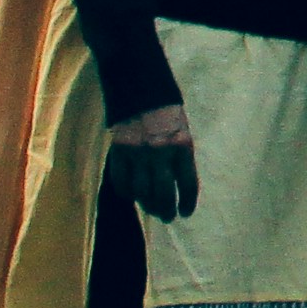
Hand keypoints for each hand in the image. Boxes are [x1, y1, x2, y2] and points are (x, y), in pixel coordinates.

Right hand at [104, 104, 201, 221]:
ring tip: (152, 209)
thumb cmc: (167, 114)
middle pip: (163, 193)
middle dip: (167, 210)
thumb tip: (176, 189)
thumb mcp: (182, 133)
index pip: (187, 184)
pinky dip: (126, 193)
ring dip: (147, 205)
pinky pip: (121, 182)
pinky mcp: (119, 152)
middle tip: (168, 217)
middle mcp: (161, 152)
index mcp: (182, 146)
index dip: (187, 203)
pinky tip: (132, 195)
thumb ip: (180, 159)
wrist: (141, 90)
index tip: (186, 212)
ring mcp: (138, 153)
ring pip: (141, 191)